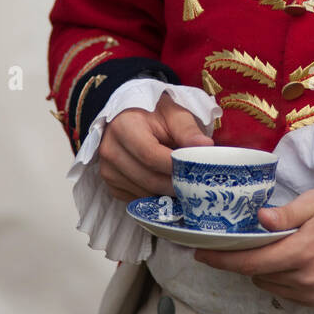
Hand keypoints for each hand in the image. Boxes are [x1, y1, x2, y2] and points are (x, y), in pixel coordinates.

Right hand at [97, 93, 212, 200]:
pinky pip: (136, 199)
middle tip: (196, 185)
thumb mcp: (174, 115)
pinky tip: (165, 185)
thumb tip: (206, 147)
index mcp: (124, 127)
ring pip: (143, 193)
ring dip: (166, 193)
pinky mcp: (110, 183)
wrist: (130, 117)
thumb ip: (189, 131)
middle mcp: (110, 150)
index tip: (197, 172)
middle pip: (148, 179)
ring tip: (183, 184)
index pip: (152, 156)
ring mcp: (107, 170)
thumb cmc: (154, 114)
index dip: (176, 167)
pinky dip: (154, 196)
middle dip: (175, 185)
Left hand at [193, 186, 313, 305]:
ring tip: (259, 247)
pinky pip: (282, 291)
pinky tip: (280, 259)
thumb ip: (287, 213)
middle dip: (236, 260)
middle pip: (255, 273)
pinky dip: (274, 276)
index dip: (222, 259)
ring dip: (257, 268)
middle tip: (224, 244)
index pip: (250, 262)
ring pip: (267, 283)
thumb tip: (259, 219)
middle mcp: (304, 278)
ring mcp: (311, 291)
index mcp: (302, 252)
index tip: (200, 252)